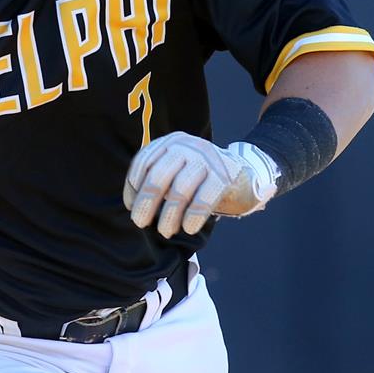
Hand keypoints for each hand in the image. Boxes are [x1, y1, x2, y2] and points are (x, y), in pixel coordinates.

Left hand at [122, 133, 276, 237]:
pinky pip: (203, 200)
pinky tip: (188, 229)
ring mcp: (207, 159)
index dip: (133, 186)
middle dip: (146, 202)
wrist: (243, 176)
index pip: (144, 161)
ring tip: (166, 230)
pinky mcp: (224, 176)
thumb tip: (133, 205)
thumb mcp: (176, 171)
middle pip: (158, 175)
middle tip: (140, 223)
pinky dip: (193, 217)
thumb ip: (157, 180)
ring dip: (169, 215)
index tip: (130, 206)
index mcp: (171, 142)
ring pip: (179, 190)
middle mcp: (187, 145)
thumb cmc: (200, 179)